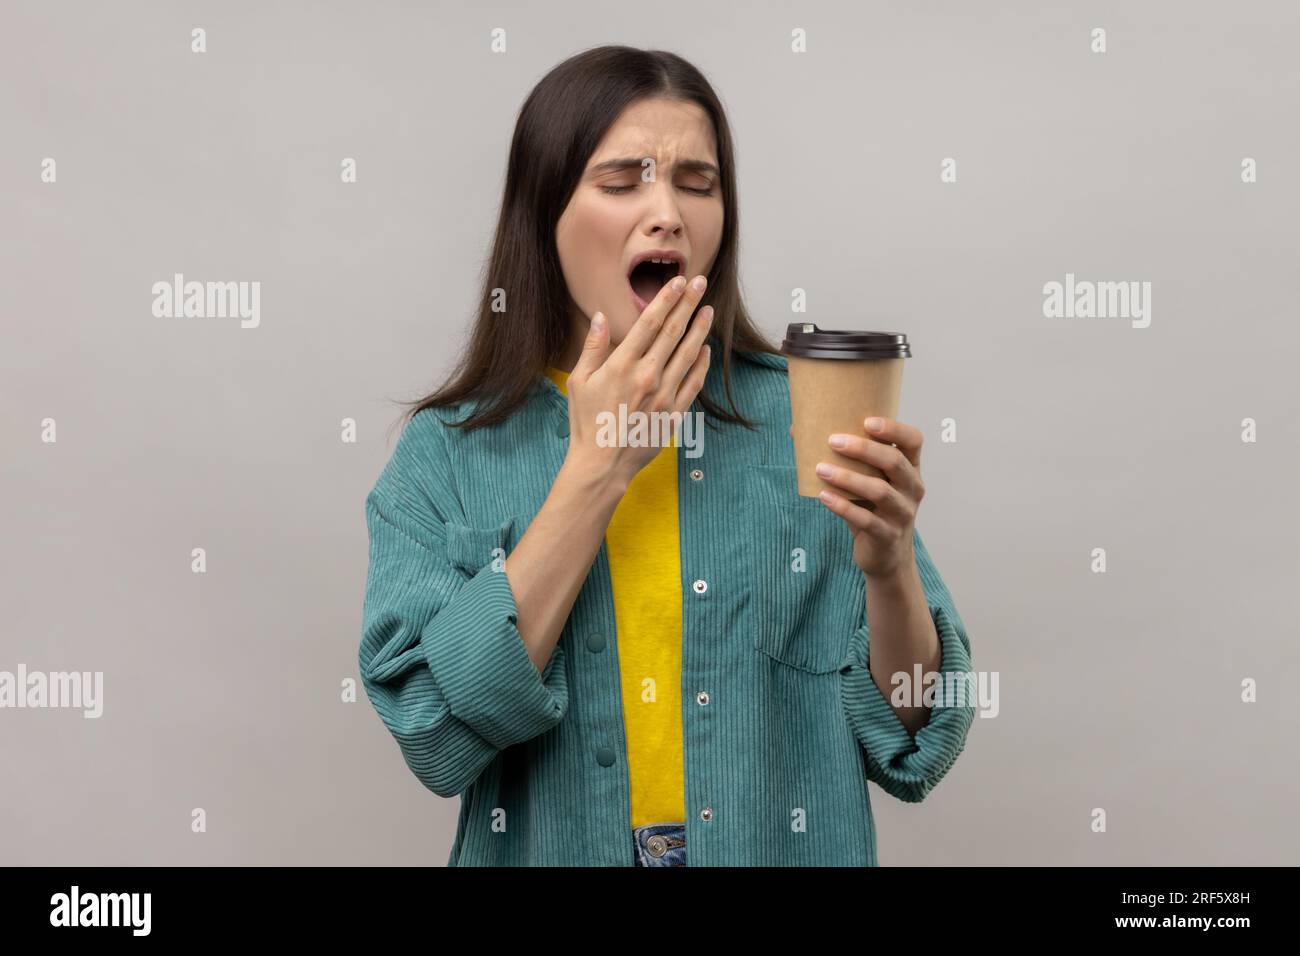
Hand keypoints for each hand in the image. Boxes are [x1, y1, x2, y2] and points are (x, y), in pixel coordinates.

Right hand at [564, 274, 712, 488]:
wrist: (602, 465)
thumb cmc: (586, 422)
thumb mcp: (579, 382)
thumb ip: (593, 347)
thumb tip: (601, 317)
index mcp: (623, 365)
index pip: (650, 323)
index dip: (665, 299)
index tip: (677, 281)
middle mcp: (647, 376)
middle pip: (673, 332)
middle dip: (688, 304)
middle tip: (700, 283)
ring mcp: (664, 395)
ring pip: (689, 354)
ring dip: (700, 329)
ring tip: (708, 310)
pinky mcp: (674, 413)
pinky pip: (693, 384)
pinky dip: (702, 364)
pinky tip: (706, 350)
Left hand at [813, 417, 925, 579]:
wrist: (885, 555)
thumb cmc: (871, 508)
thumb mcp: (864, 481)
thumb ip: (842, 457)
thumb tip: (796, 429)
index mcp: (910, 468)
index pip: (913, 440)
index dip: (894, 428)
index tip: (866, 421)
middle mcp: (912, 488)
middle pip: (894, 462)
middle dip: (863, 449)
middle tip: (833, 441)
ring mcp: (902, 514)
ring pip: (879, 491)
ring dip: (848, 478)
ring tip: (821, 469)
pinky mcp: (888, 536)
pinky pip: (866, 520)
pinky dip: (843, 507)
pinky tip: (824, 496)